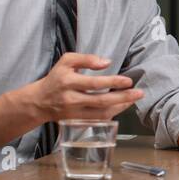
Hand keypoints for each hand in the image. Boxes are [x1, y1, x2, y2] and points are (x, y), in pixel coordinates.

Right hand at [23, 53, 142, 122]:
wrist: (39, 102)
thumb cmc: (56, 78)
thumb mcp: (66, 61)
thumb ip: (85, 58)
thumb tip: (106, 62)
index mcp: (68, 82)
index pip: (93, 83)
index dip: (112, 82)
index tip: (128, 81)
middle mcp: (71, 99)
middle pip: (100, 101)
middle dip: (123, 98)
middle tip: (139, 93)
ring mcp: (74, 113)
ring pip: (101, 113)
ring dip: (121, 107)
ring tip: (134, 100)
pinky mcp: (77, 122)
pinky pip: (98, 120)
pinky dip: (112, 114)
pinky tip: (121, 106)